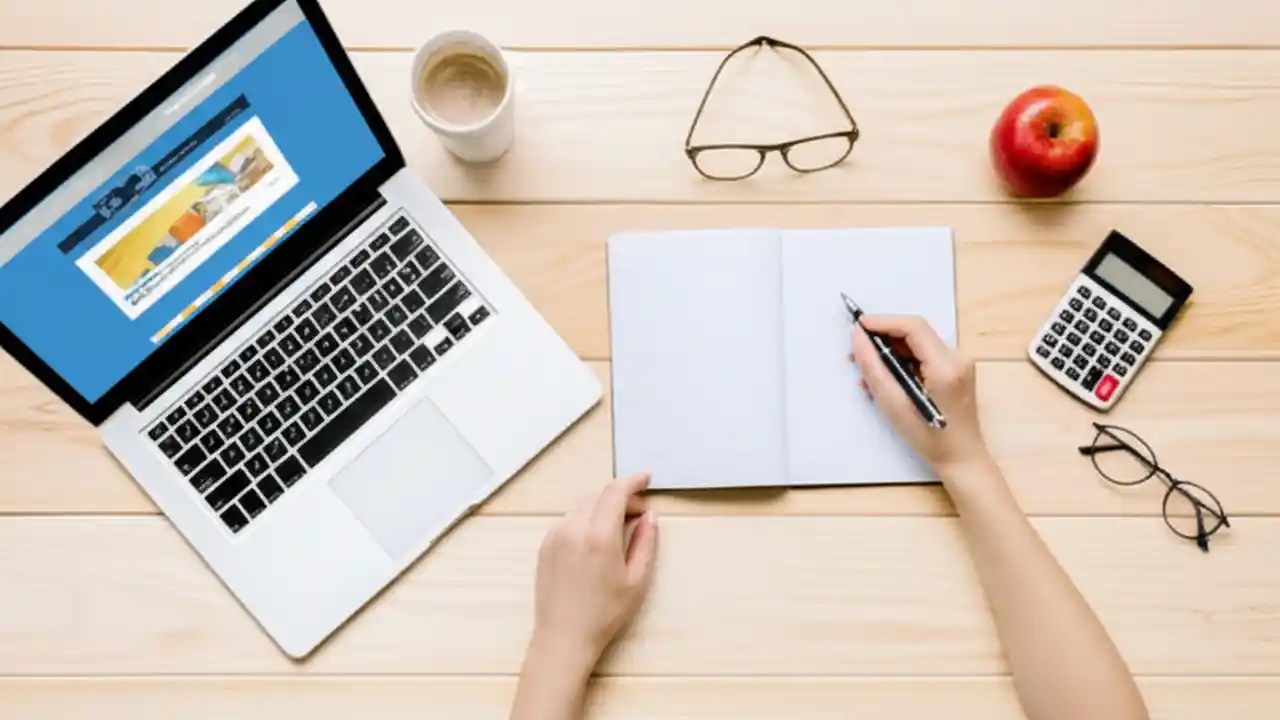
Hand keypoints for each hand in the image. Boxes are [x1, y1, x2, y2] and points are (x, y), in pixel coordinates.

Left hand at [530, 473, 659, 669]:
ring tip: (617, 528)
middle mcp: (573, 528)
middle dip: (619, 495)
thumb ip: (646, 542)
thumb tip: (650, 515)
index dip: (633, 480)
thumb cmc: (605, 613)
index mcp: (599, 536)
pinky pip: (568, 519)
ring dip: (601, 506)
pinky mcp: (544, 545)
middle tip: (637, 513)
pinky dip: (585, 518)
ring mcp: (555, 535)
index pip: (615, 491)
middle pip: (597, 493)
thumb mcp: (637, 580)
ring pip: (581, 505)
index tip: (646, 479)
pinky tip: (594, 540)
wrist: (563, 636)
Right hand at [849, 315, 989, 476]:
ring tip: (867, 371)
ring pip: (917, 344)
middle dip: (883, 337)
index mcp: (946, 366)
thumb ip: (873, 367)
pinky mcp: (955, 371)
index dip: (883, 321)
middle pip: (915, 333)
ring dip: (891, 351)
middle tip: (857, 351)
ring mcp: (959, 364)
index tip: (858, 325)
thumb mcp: (893, 404)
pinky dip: (903, 362)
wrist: (961, 458)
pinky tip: (886, 378)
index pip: (913, 327)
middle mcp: (957, 358)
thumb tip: (858, 338)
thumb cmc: (929, 439)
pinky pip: (924, 356)